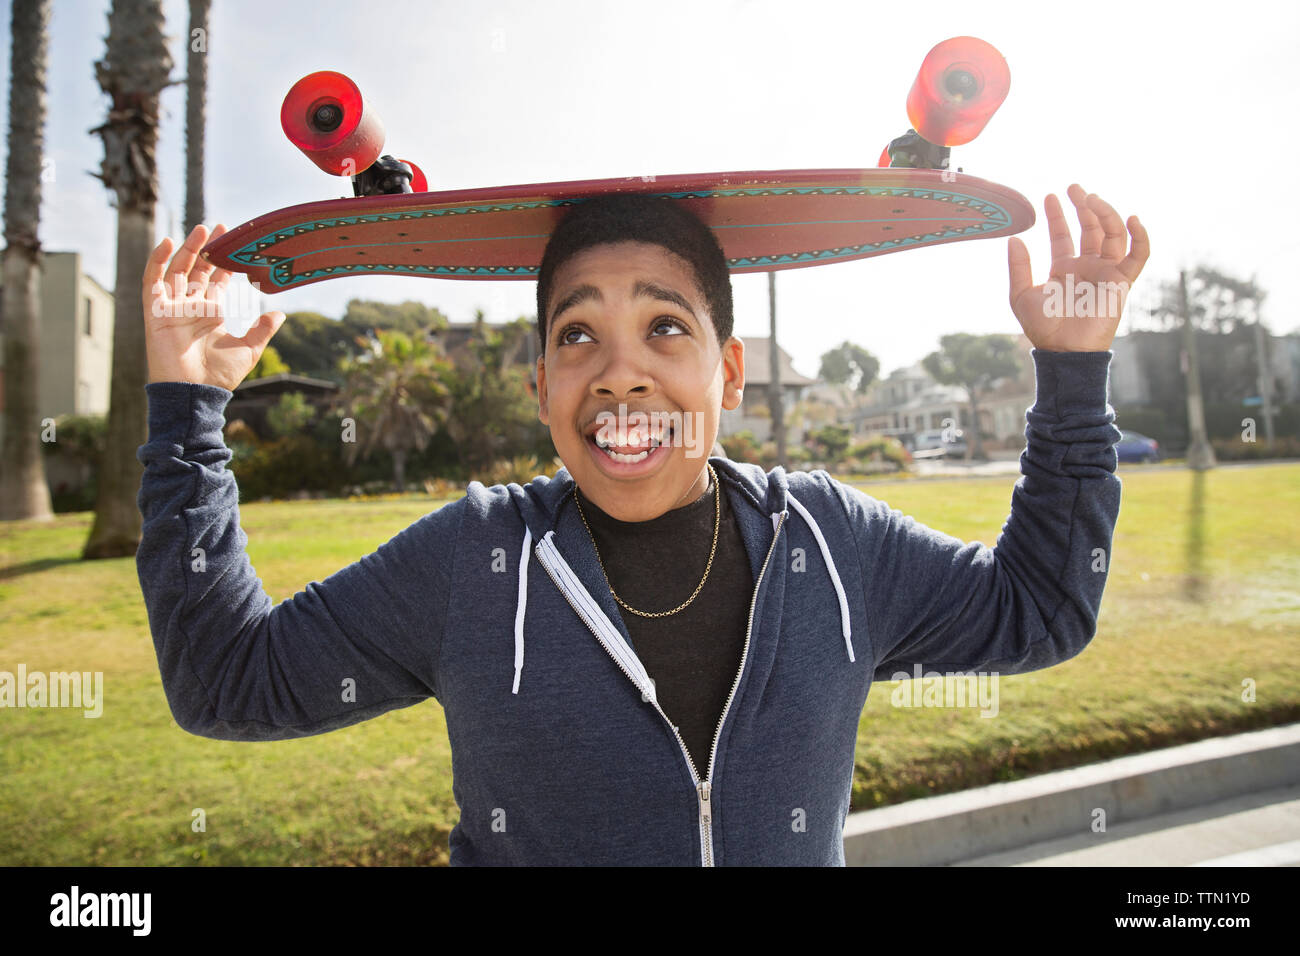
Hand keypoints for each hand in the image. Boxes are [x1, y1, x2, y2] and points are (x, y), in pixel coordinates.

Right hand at [142, 223, 285, 389]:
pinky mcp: (155, 311)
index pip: (216, 281)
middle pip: (196, 270)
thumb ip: (262, 329)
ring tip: (201, 230)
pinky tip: (167, 243)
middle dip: (207, 249)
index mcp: (210, 313)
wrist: (195, 391)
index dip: (223, 263)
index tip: (233, 243)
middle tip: (219, 228)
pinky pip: (152, 282)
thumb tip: (279, 313)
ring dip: (187, 249)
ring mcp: (172, 308)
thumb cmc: (219, 375)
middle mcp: (190, 307)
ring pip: (177, 270)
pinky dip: (156, 261)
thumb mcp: (248, 349)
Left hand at [1007, 184, 1148, 351]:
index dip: (1058, 215)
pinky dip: (1140, 237)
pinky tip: (1132, 219)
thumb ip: (1019, 267)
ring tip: (1092, 199)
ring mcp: (1106, 272)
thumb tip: (1014, 238)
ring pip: (1113, 235)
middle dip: (1084, 206)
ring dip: (1106, 214)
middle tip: (1074, 188)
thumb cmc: (1043, 327)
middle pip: (1091, 228)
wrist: (1064, 350)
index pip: (1063, 234)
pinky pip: (1139, 256)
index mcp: (1064, 268)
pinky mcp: (1122, 282)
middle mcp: (1087, 266)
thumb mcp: (1021, 295)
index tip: (1050, 195)